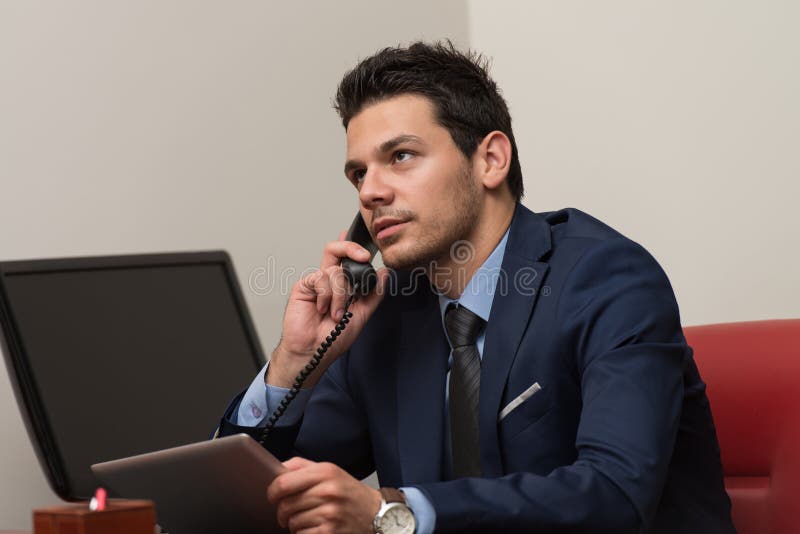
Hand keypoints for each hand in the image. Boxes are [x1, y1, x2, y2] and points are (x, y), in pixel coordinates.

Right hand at [268, 230, 389, 388]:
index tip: (367, 249)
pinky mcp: (304, 286)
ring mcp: (317, 282)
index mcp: (344, 286)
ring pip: (335, 271)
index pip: (349, 260)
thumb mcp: (362, 316)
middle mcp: (330, 281)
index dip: (354, 247)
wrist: (314, 352)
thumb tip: (385, 274)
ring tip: (337, 313)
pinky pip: (320, 278)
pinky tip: (322, 309)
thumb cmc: (333, 338)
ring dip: (340, 294)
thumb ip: (374, 295)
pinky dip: (326, 295)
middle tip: (363, 257)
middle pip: (337, 250)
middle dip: (351, 248)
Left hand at [268, 457, 381, 533]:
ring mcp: (329, 513)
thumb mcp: (330, 471)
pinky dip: (303, 533)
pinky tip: (313, 528)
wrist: (375, 513)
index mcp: (325, 472)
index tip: (272, 496)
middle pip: (286, 504)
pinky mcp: (329, 532)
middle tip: (287, 512)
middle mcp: (328, 491)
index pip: (284, 482)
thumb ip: (302, 467)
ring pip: (292, 522)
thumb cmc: (349, 492)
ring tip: (306, 519)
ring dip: (294, 523)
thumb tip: (278, 469)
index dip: (272, 491)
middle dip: (282, 511)